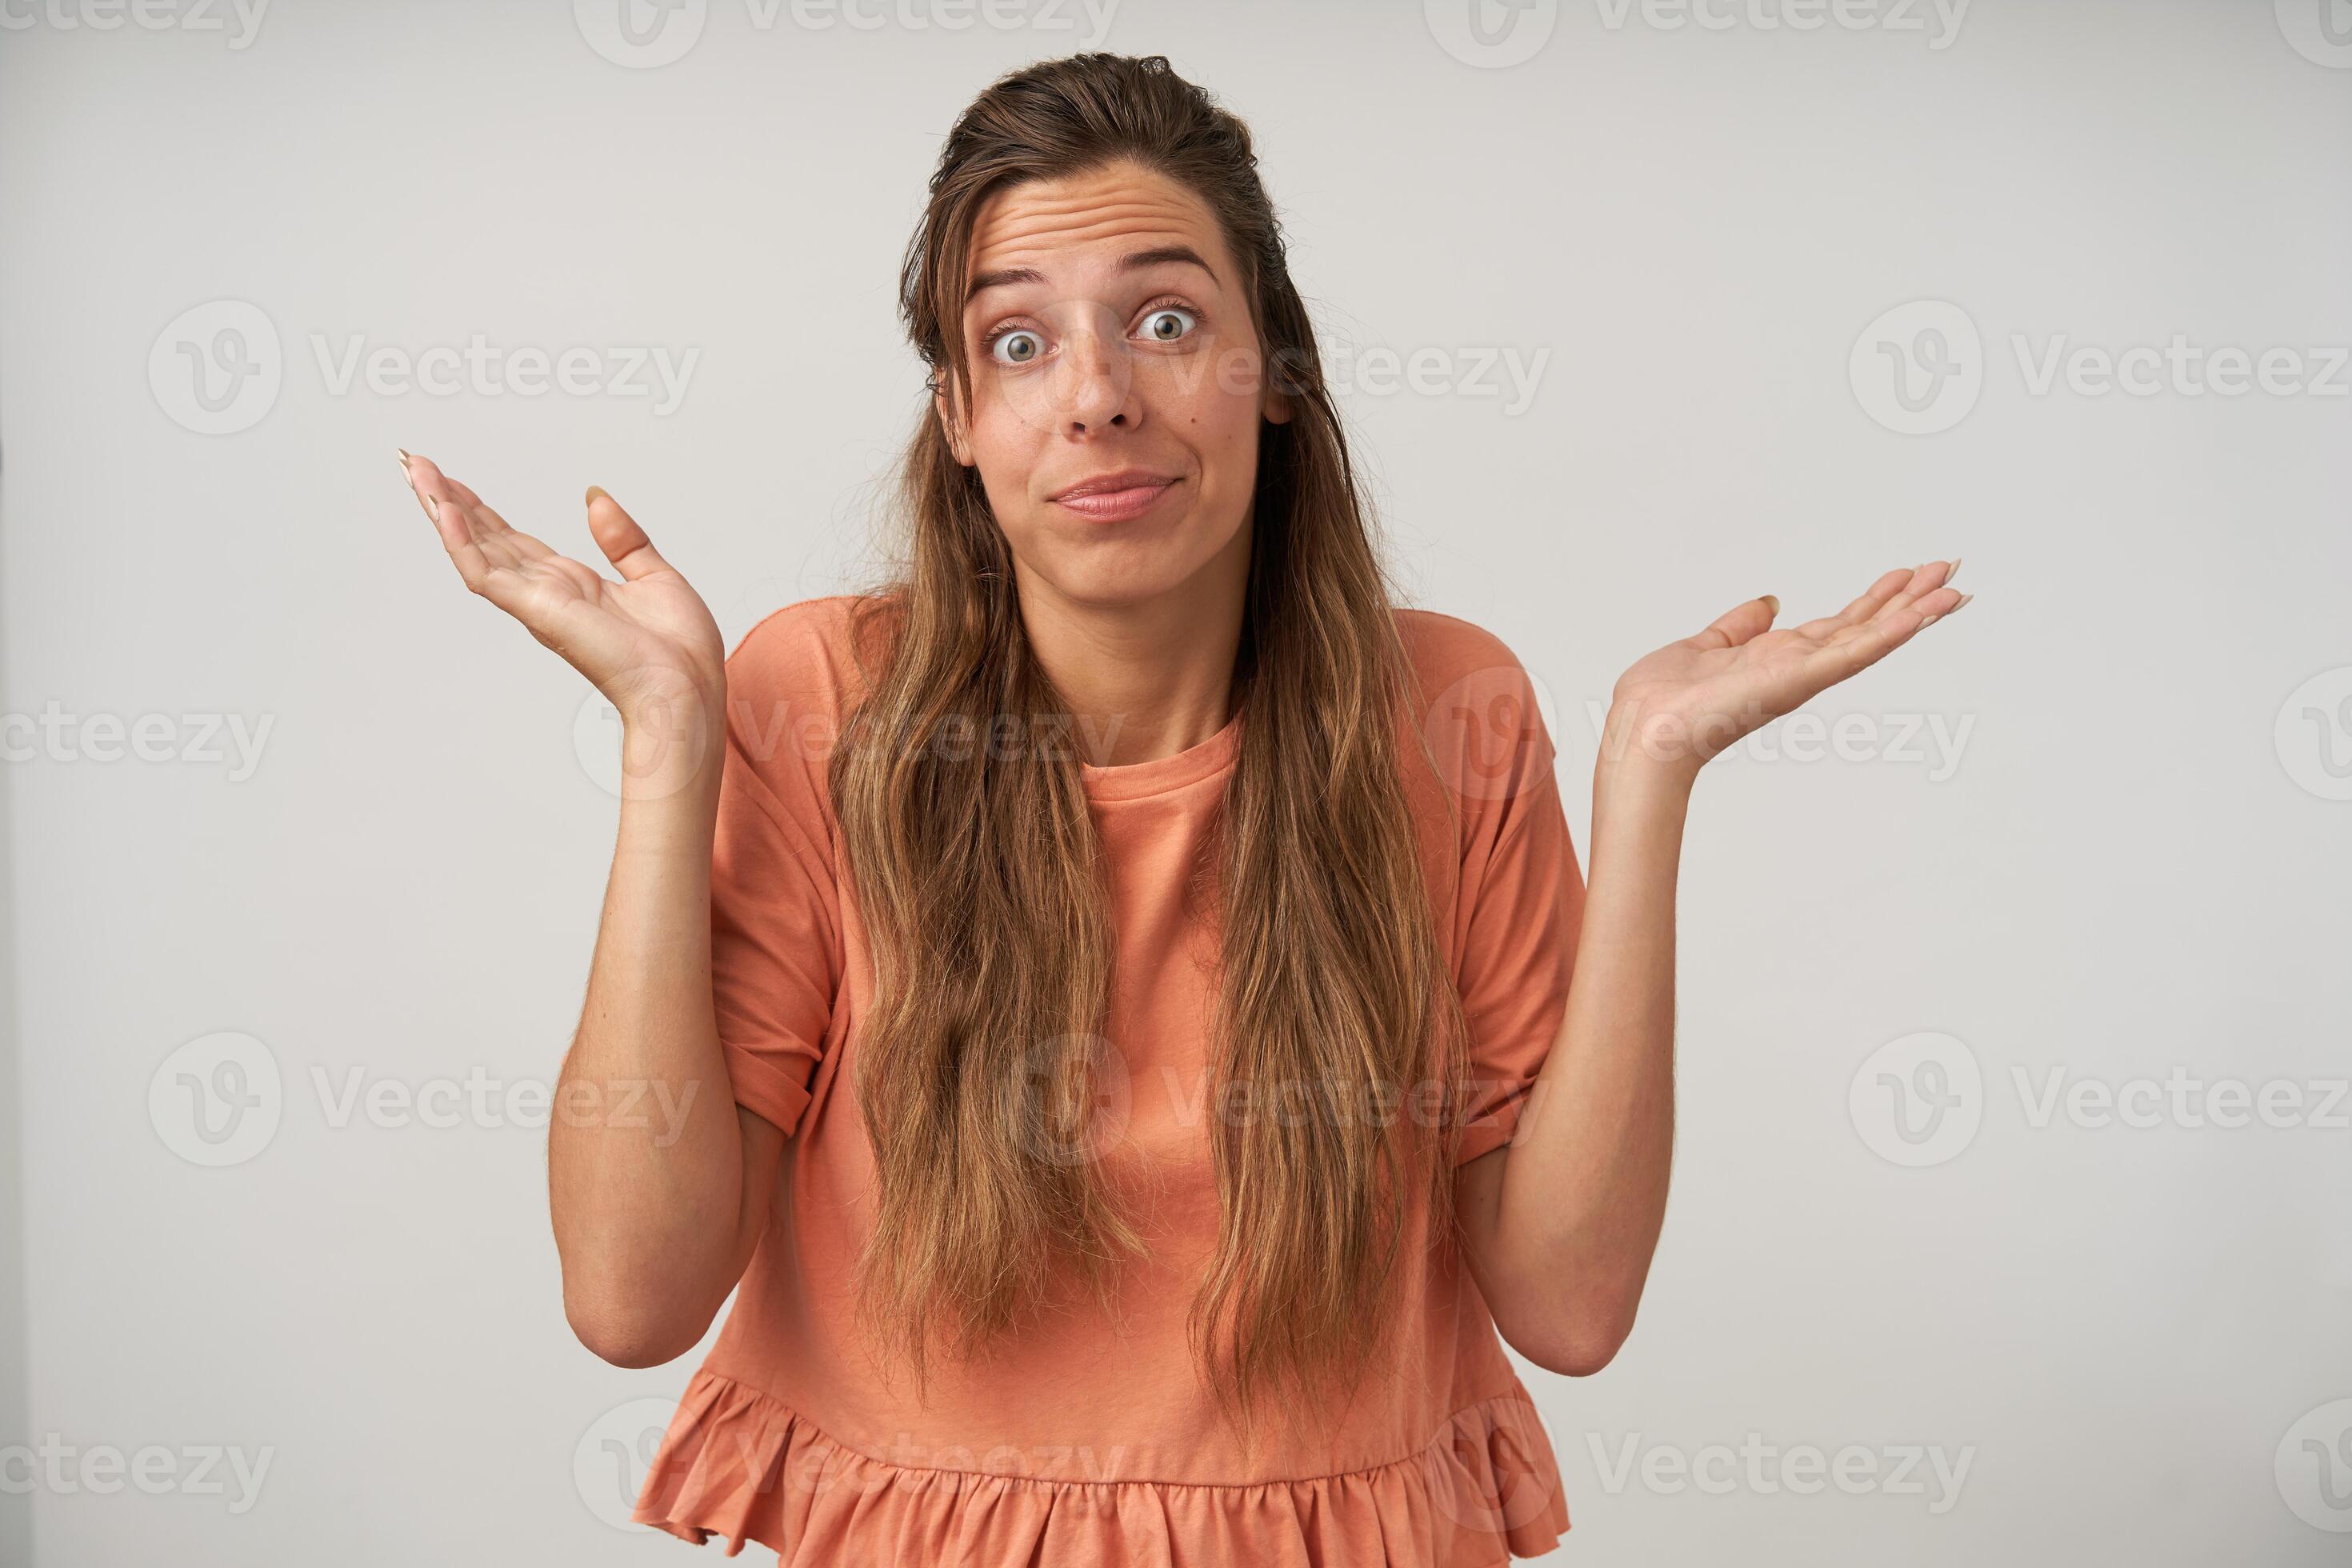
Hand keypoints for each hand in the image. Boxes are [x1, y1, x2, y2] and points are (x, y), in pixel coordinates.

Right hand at [397, 450, 725, 725]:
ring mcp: (536, 603)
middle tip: (415, 463)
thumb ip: (622, 538)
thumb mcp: (655, 575)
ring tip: (416, 472)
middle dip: (448, 502)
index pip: (512, 540)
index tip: (452, 480)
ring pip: (474, 551)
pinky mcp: (536, 611)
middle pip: (484, 539)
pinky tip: (444, 511)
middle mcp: (546, 594)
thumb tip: (596, 499)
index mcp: (571, 585)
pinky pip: (486, 575)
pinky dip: (462, 543)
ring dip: (443, 510)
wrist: (686, 687)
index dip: (481, 510)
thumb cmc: (678, 653)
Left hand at [1602, 559, 1970, 784]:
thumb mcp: (1704, 646)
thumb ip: (1739, 626)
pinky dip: (1889, 634)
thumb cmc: (1662, 701)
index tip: (1907, 574)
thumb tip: (1768, 602)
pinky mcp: (1799, 679)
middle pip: (1868, 626)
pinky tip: (1921, 614)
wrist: (1646, 729)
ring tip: (1956, 589)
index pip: (1840, 624)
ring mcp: (1803, 675)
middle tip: (1952, 570)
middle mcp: (1799, 667)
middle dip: (1910, 599)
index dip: (1876, 599)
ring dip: (1916, 613)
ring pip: (1872, 638)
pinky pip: (1854, 653)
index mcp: (1778, 658)